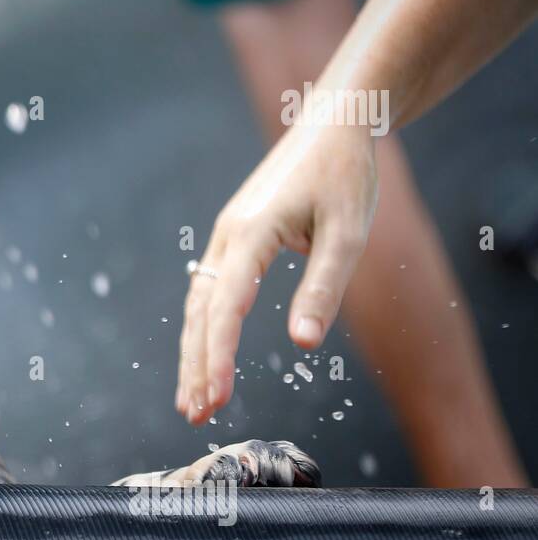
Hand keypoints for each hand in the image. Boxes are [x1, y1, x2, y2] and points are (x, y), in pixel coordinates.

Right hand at [176, 117, 377, 425]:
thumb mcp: (347, 232)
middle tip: (195, 416)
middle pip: (201, 313)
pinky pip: (209, 290)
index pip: (225, 308)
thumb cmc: (345, 175)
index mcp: (250, 233)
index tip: (217, 399)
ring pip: (199, 304)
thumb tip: (301, 344)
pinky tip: (204, 353)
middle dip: (195, 366)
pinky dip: (204, 328)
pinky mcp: (234, 237)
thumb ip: (324, 287)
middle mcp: (227, 236)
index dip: (218, 358)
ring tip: (192, 399)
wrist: (334, 124)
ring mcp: (226, 236)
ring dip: (195, 352)